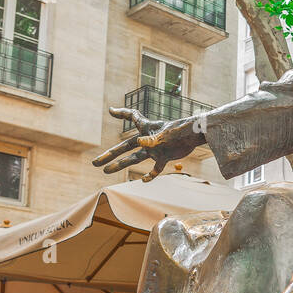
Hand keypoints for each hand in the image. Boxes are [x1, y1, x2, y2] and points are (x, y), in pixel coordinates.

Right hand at [92, 108, 206, 180]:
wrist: (197, 136)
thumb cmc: (182, 130)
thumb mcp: (166, 135)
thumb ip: (152, 140)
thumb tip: (139, 143)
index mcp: (147, 127)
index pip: (132, 116)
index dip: (121, 113)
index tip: (110, 111)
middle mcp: (147, 138)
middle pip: (124, 146)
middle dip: (110, 154)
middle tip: (95, 163)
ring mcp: (154, 149)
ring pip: (133, 158)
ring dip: (120, 165)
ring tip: (106, 171)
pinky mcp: (164, 157)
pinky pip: (154, 168)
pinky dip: (150, 175)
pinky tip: (142, 181)